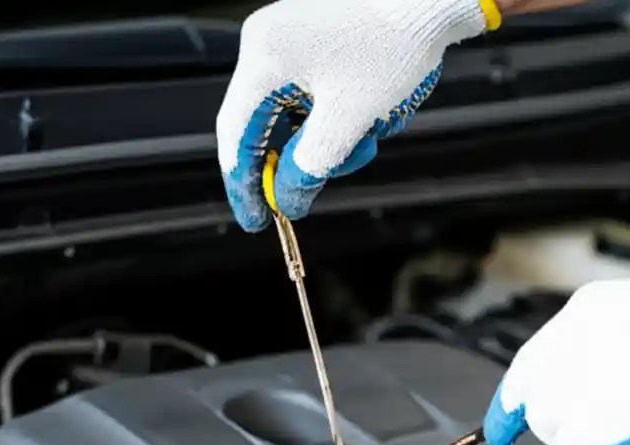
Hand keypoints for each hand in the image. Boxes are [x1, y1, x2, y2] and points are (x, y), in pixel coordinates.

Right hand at [216, 0, 499, 231]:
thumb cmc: (393, 46)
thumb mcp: (348, 121)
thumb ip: (310, 167)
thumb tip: (288, 200)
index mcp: (263, 59)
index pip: (236, 135)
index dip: (244, 185)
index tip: (256, 221)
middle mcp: (269, 43)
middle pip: (270, 126)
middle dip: (307, 158)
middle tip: (321, 186)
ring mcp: (295, 38)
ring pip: (303, 113)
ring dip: (338, 136)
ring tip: (378, 129)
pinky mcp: (322, 39)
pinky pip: (323, 93)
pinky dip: (349, 114)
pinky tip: (384, 107)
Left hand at [483, 252, 629, 444]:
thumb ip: (616, 346)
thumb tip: (606, 385)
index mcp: (587, 310)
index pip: (529, 361)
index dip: (513, 400)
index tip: (502, 425)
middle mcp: (575, 340)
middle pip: (536, 400)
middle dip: (562, 425)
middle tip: (601, 435)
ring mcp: (583, 378)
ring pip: (550, 428)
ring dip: (585, 442)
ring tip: (627, 437)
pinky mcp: (598, 415)